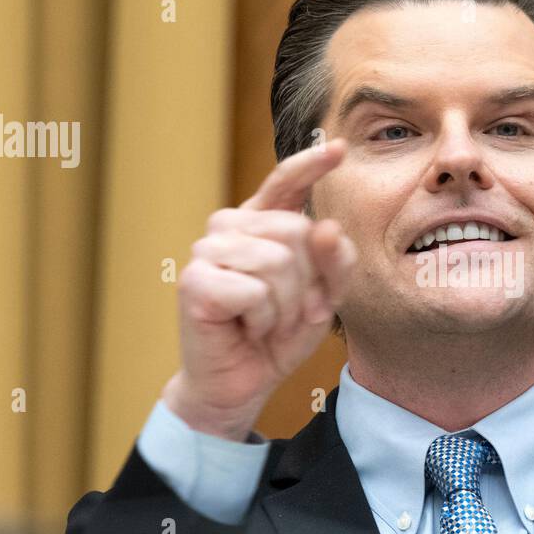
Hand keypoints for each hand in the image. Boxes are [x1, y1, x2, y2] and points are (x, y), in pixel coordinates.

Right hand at [163, 139, 356, 440]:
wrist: (240, 383)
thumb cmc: (277, 336)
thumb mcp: (323, 298)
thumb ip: (334, 262)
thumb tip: (326, 227)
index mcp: (260, 224)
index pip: (285, 183)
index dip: (310, 165)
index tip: (340, 149)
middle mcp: (230, 227)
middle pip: (297, 231)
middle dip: (307, 283)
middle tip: (286, 312)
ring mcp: (207, 251)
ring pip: (278, 262)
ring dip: (285, 306)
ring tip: (264, 322)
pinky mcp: (194, 280)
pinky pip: (255, 291)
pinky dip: (262, 319)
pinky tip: (245, 328)